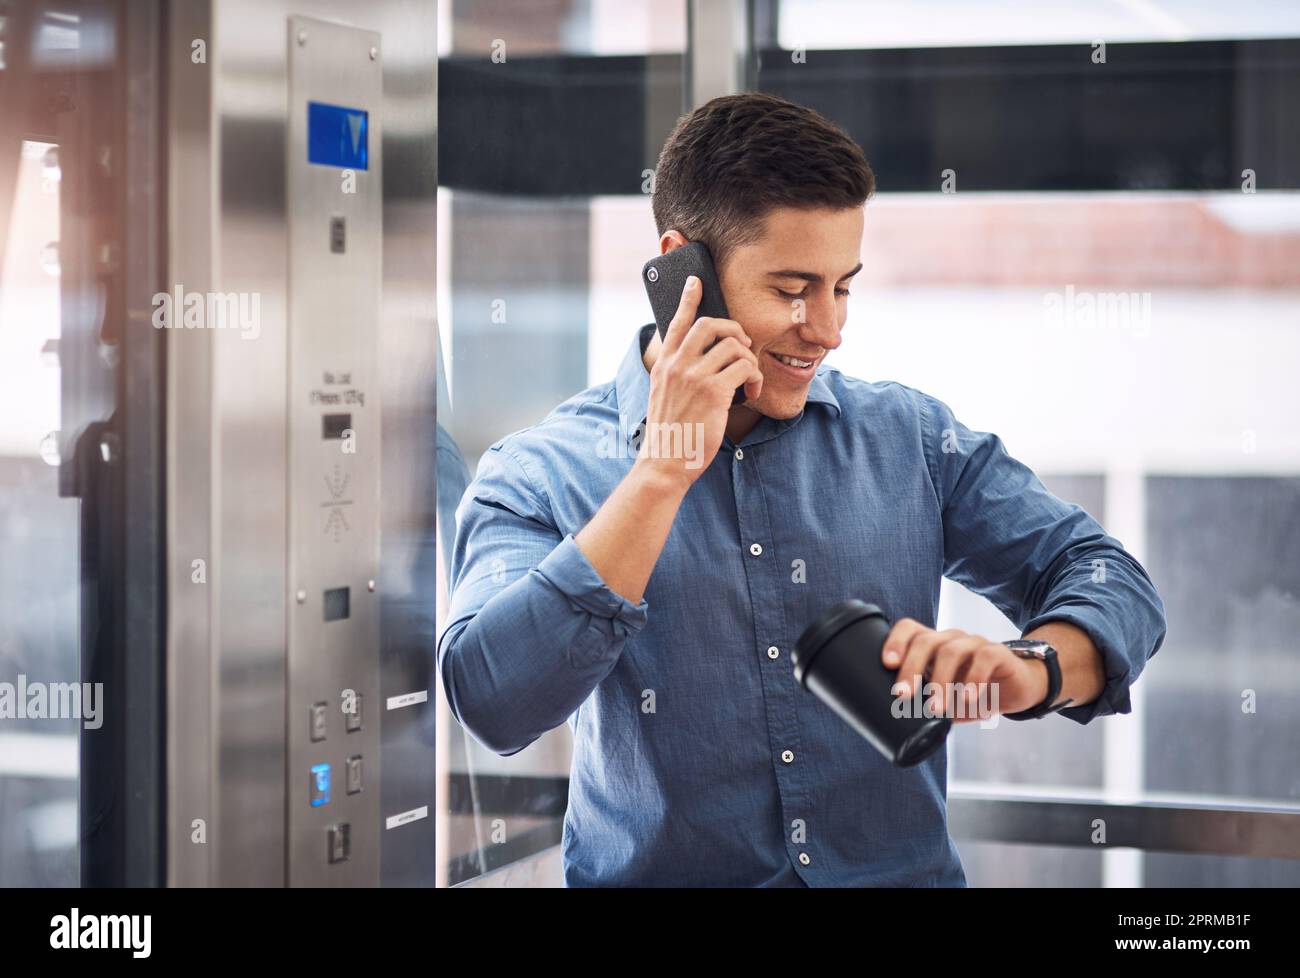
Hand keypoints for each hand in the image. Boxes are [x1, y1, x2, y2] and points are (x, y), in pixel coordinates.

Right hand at [636, 275, 762, 490]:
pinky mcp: (713, 392)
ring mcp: (694, 377)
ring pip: (734, 346)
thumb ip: (676, 375)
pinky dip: (754, 378)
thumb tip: (700, 361)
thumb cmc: (670, 434)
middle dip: (734, 329)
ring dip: (749, 360)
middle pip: (710, 325)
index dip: (688, 299)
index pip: (676, 323)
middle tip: (743, 345)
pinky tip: (752, 391)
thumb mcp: (663, 397)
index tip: (696, 281)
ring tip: (749, 379)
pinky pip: (745, 368)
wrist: (665, 462)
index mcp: (664, 365)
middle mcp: (677, 365)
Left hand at [881, 618, 1049, 722]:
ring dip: (940, 681)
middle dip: (911, 668)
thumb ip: (924, 706)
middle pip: (926, 641)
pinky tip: (968, 698)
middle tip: (903, 696)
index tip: (886, 664)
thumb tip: (897, 725)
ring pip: (951, 651)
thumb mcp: (945, 701)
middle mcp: (950, 638)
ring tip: (936, 708)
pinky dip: (974, 679)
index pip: (909, 629)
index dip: (895, 641)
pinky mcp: (998, 652)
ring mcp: (974, 643)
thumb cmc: (970, 694)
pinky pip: (985, 657)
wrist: (1014, 690)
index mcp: (932, 645)